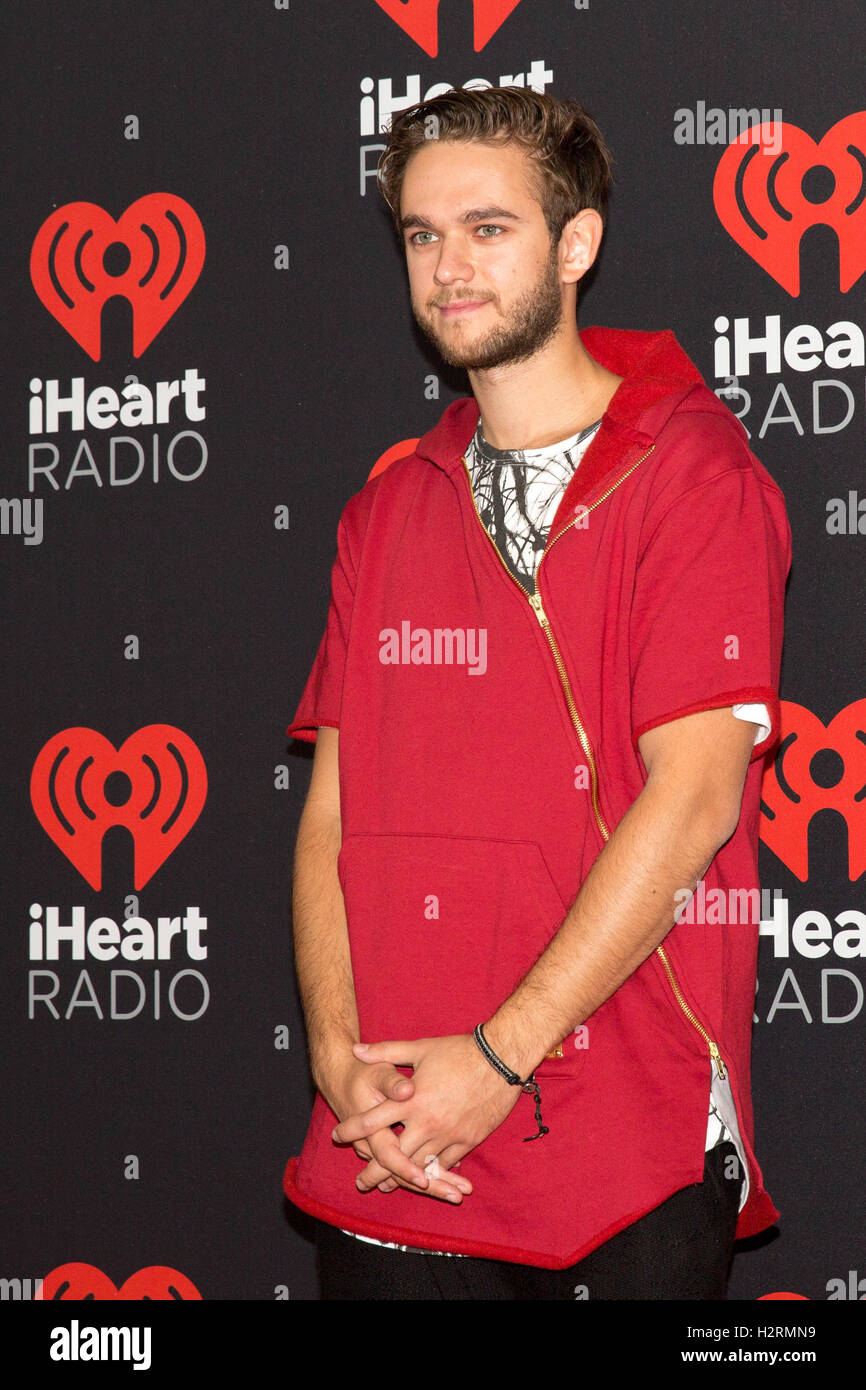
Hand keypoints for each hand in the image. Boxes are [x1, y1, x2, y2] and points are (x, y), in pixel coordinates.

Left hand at [331, 1034, 521, 1200]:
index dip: (352, 1129)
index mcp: (412, 1100)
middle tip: (360, 1182)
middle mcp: (427, 1122)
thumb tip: (356, 1048)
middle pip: (393, 1155)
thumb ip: (385, 1051)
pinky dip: (431, 1172)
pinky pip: (445, 1164)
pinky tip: (422, 1178)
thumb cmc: (458, 1051)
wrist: (500, 1059)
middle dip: (373, 1171)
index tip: (338, 1136)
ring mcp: (448, 1134)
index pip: (373, 1120)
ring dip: (401, 1178)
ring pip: (418, 1165)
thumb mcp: (419, 1048)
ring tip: (387, 1186)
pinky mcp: (467, 1140)